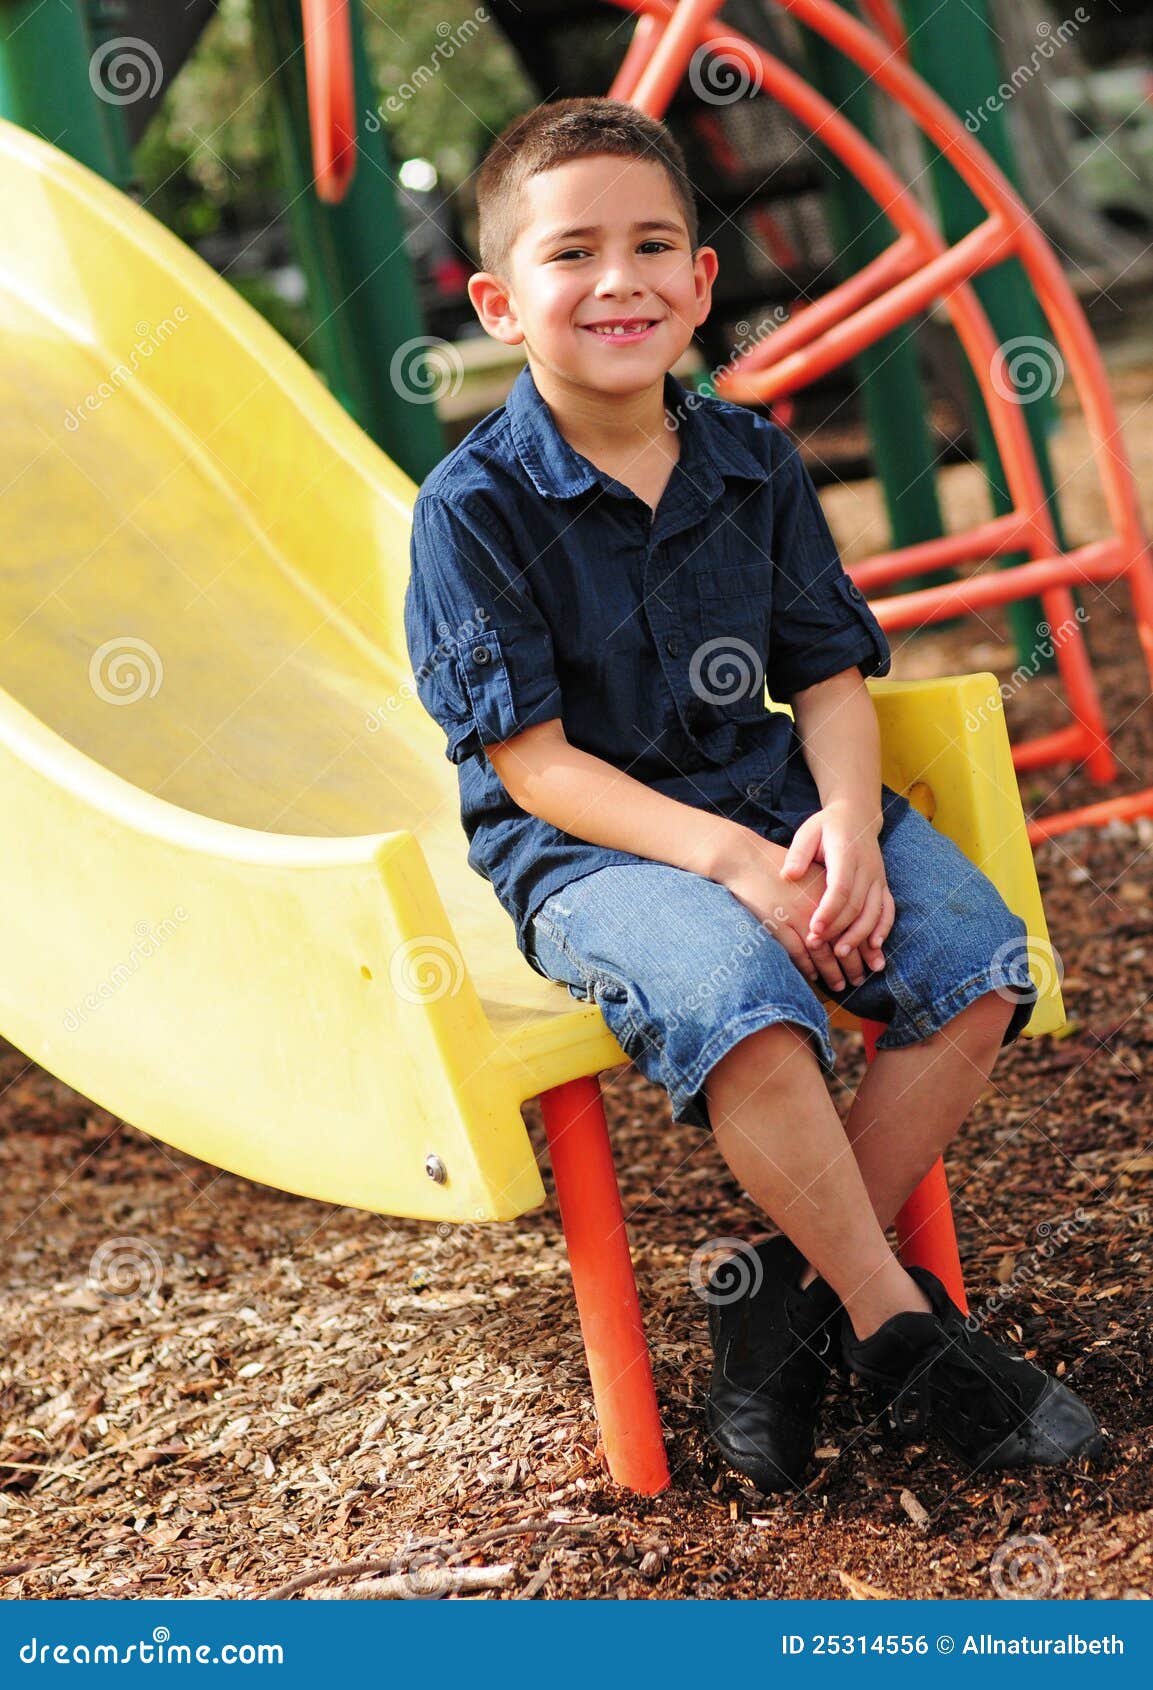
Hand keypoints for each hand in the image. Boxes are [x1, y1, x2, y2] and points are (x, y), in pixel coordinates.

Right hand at [718, 832, 872, 992]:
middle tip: (859, 980)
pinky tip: (812, 976)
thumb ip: (825, 892)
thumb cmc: (776, 865)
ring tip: (840, 985)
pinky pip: (796, 952)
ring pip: (820, 952)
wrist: (746, 860)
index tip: (873, 960)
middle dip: (851, 964)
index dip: (864, 945)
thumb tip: (842, 914)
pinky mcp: (777, 925)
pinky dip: (805, 966)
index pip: (852, 923)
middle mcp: (816, 906)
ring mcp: (796, 917)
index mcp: (827, 892)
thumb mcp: (808, 871)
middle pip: (840, 941)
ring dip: (831, 972)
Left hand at [778, 798, 893, 973]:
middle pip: (856, 905)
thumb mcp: (808, 831)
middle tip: (817, 946)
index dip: (828, 911)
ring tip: (842, 955)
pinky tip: (874, 947)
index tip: (813, 930)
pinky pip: (888, 909)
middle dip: (837, 929)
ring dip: (859, 935)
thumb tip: (787, 875)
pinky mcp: (883, 884)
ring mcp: (877, 877)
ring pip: (873, 912)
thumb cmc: (826, 826)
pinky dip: (883, 929)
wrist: (858, 815)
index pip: (840, 888)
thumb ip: (798, 853)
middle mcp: (866, 868)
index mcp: (846, 854)